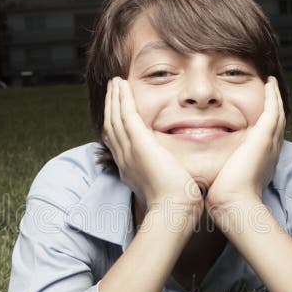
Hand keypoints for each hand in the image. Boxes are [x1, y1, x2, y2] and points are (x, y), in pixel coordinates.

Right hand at [103, 77, 203, 215]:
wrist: (174, 209)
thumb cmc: (177, 203)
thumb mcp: (168, 185)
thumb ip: (169, 173)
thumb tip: (179, 172)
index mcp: (131, 169)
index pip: (118, 141)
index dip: (116, 123)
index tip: (118, 110)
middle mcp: (124, 159)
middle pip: (112, 126)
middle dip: (112, 106)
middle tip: (113, 89)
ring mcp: (129, 150)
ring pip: (115, 117)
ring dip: (114, 97)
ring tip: (116, 82)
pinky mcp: (138, 143)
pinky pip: (125, 114)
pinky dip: (122, 98)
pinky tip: (122, 84)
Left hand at [205, 76, 285, 215]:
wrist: (233, 204)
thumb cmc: (223, 198)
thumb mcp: (222, 180)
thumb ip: (216, 171)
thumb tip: (199, 170)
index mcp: (260, 161)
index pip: (265, 137)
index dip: (264, 124)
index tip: (257, 113)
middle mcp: (269, 151)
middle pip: (276, 123)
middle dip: (274, 107)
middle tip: (271, 91)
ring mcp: (269, 143)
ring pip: (277, 114)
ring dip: (274, 97)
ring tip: (271, 83)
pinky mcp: (264, 136)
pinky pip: (273, 110)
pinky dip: (272, 96)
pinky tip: (269, 83)